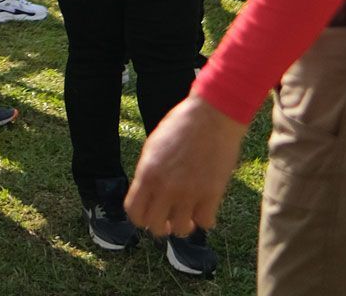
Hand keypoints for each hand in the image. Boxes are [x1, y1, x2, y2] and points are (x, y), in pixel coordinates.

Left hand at [125, 94, 247, 236]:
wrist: (211, 115)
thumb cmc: (182, 125)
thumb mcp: (154, 147)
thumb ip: (149, 172)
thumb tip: (148, 194)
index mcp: (147, 174)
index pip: (134, 212)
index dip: (141, 218)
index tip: (150, 215)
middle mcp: (165, 187)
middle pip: (154, 226)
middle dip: (161, 226)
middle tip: (169, 219)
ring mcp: (189, 192)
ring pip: (180, 230)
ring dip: (183, 226)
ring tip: (188, 216)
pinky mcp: (211, 193)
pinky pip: (205, 222)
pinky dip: (205, 219)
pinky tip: (205, 209)